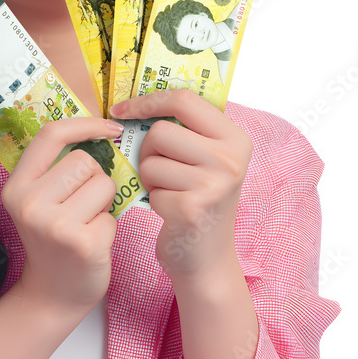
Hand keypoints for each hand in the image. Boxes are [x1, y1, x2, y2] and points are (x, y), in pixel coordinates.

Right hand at [0, 116, 123, 316]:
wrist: (52, 294)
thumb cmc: (55, 239)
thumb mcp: (41, 201)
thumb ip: (57, 169)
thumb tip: (103, 131)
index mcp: (16, 186)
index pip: (50, 135)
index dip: (84, 124)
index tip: (110, 128)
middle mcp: (28, 203)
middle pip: (84, 161)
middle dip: (95, 179)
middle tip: (83, 206)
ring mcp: (54, 224)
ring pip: (103, 184)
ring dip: (104, 202)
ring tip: (88, 222)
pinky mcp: (81, 243)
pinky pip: (112, 215)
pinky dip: (108, 228)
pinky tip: (93, 243)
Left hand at [107, 90, 251, 281]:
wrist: (207, 258)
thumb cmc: (198, 201)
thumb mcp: (205, 160)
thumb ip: (184, 130)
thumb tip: (134, 100)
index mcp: (235, 138)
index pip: (184, 100)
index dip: (147, 101)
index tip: (122, 110)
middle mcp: (230, 159)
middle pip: (159, 132)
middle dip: (148, 152)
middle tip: (160, 170)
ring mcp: (213, 184)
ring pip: (150, 160)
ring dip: (149, 178)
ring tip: (169, 191)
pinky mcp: (191, 208)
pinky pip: (150, 188)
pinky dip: (153, 200)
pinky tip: (170, 211)